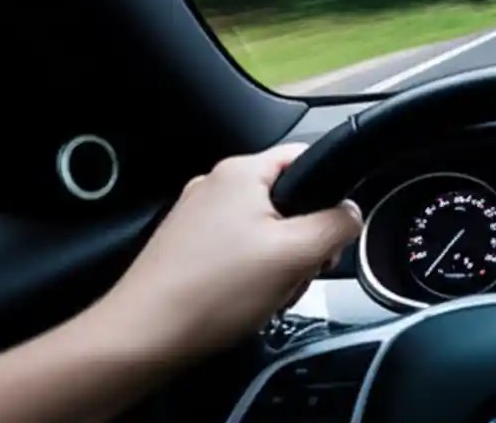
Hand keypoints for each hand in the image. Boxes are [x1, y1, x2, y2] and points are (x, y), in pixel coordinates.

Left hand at [92, 143, 361, 353]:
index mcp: (241, 172)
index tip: (330, 232)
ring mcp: (198, 218)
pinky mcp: (188, 248)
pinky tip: (244, 301)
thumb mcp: (295, 255)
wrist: (144, 337)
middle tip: (295, 273)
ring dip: (279, 264)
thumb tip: (351, 214)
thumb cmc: (209, 293)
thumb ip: (336, 225)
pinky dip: (252, 276)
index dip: (330, 196)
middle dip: (303, 241)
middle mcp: (215, 186)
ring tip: (265, 293)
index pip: (307, 158)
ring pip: (267, 232)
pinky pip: (240, 252)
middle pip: (289, 201)